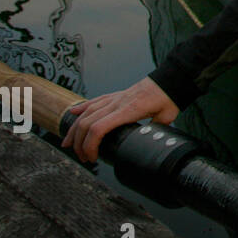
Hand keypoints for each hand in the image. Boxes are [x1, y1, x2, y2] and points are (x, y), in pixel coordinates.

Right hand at [61, 76, 179, 162]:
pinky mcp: (115, 95)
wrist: (169, 79)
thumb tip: (153, 145)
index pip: (98, 128)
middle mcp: (116, 103)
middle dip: (79, 143)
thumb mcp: (165, 119)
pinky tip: (72, 114)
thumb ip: (156, 131)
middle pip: (86, 123)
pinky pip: (93, 102)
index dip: (90, 145)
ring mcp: (114, 98)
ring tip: (68, 144)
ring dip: (74, 129)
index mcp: (127, 110)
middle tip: (83, 158)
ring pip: (86, 113)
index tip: (92, 158)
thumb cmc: (168, 99)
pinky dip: (81, 109)